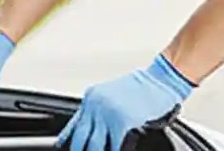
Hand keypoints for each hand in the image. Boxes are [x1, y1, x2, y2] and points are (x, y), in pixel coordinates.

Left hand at [55, 54, 195, 149]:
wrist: (161, 79)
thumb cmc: (143, 87)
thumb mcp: (114, 97)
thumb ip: (100, 112)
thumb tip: (93, 131)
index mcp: (91, 97)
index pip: (72, 125)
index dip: (66, 140)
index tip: (62, 146)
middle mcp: (95, 104)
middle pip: (80, 138)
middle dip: (80, 149)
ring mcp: (107, 113)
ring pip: (94, 145)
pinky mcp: (121, 121)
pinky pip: (114, 146)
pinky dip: (116, 150)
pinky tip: (119, 150)